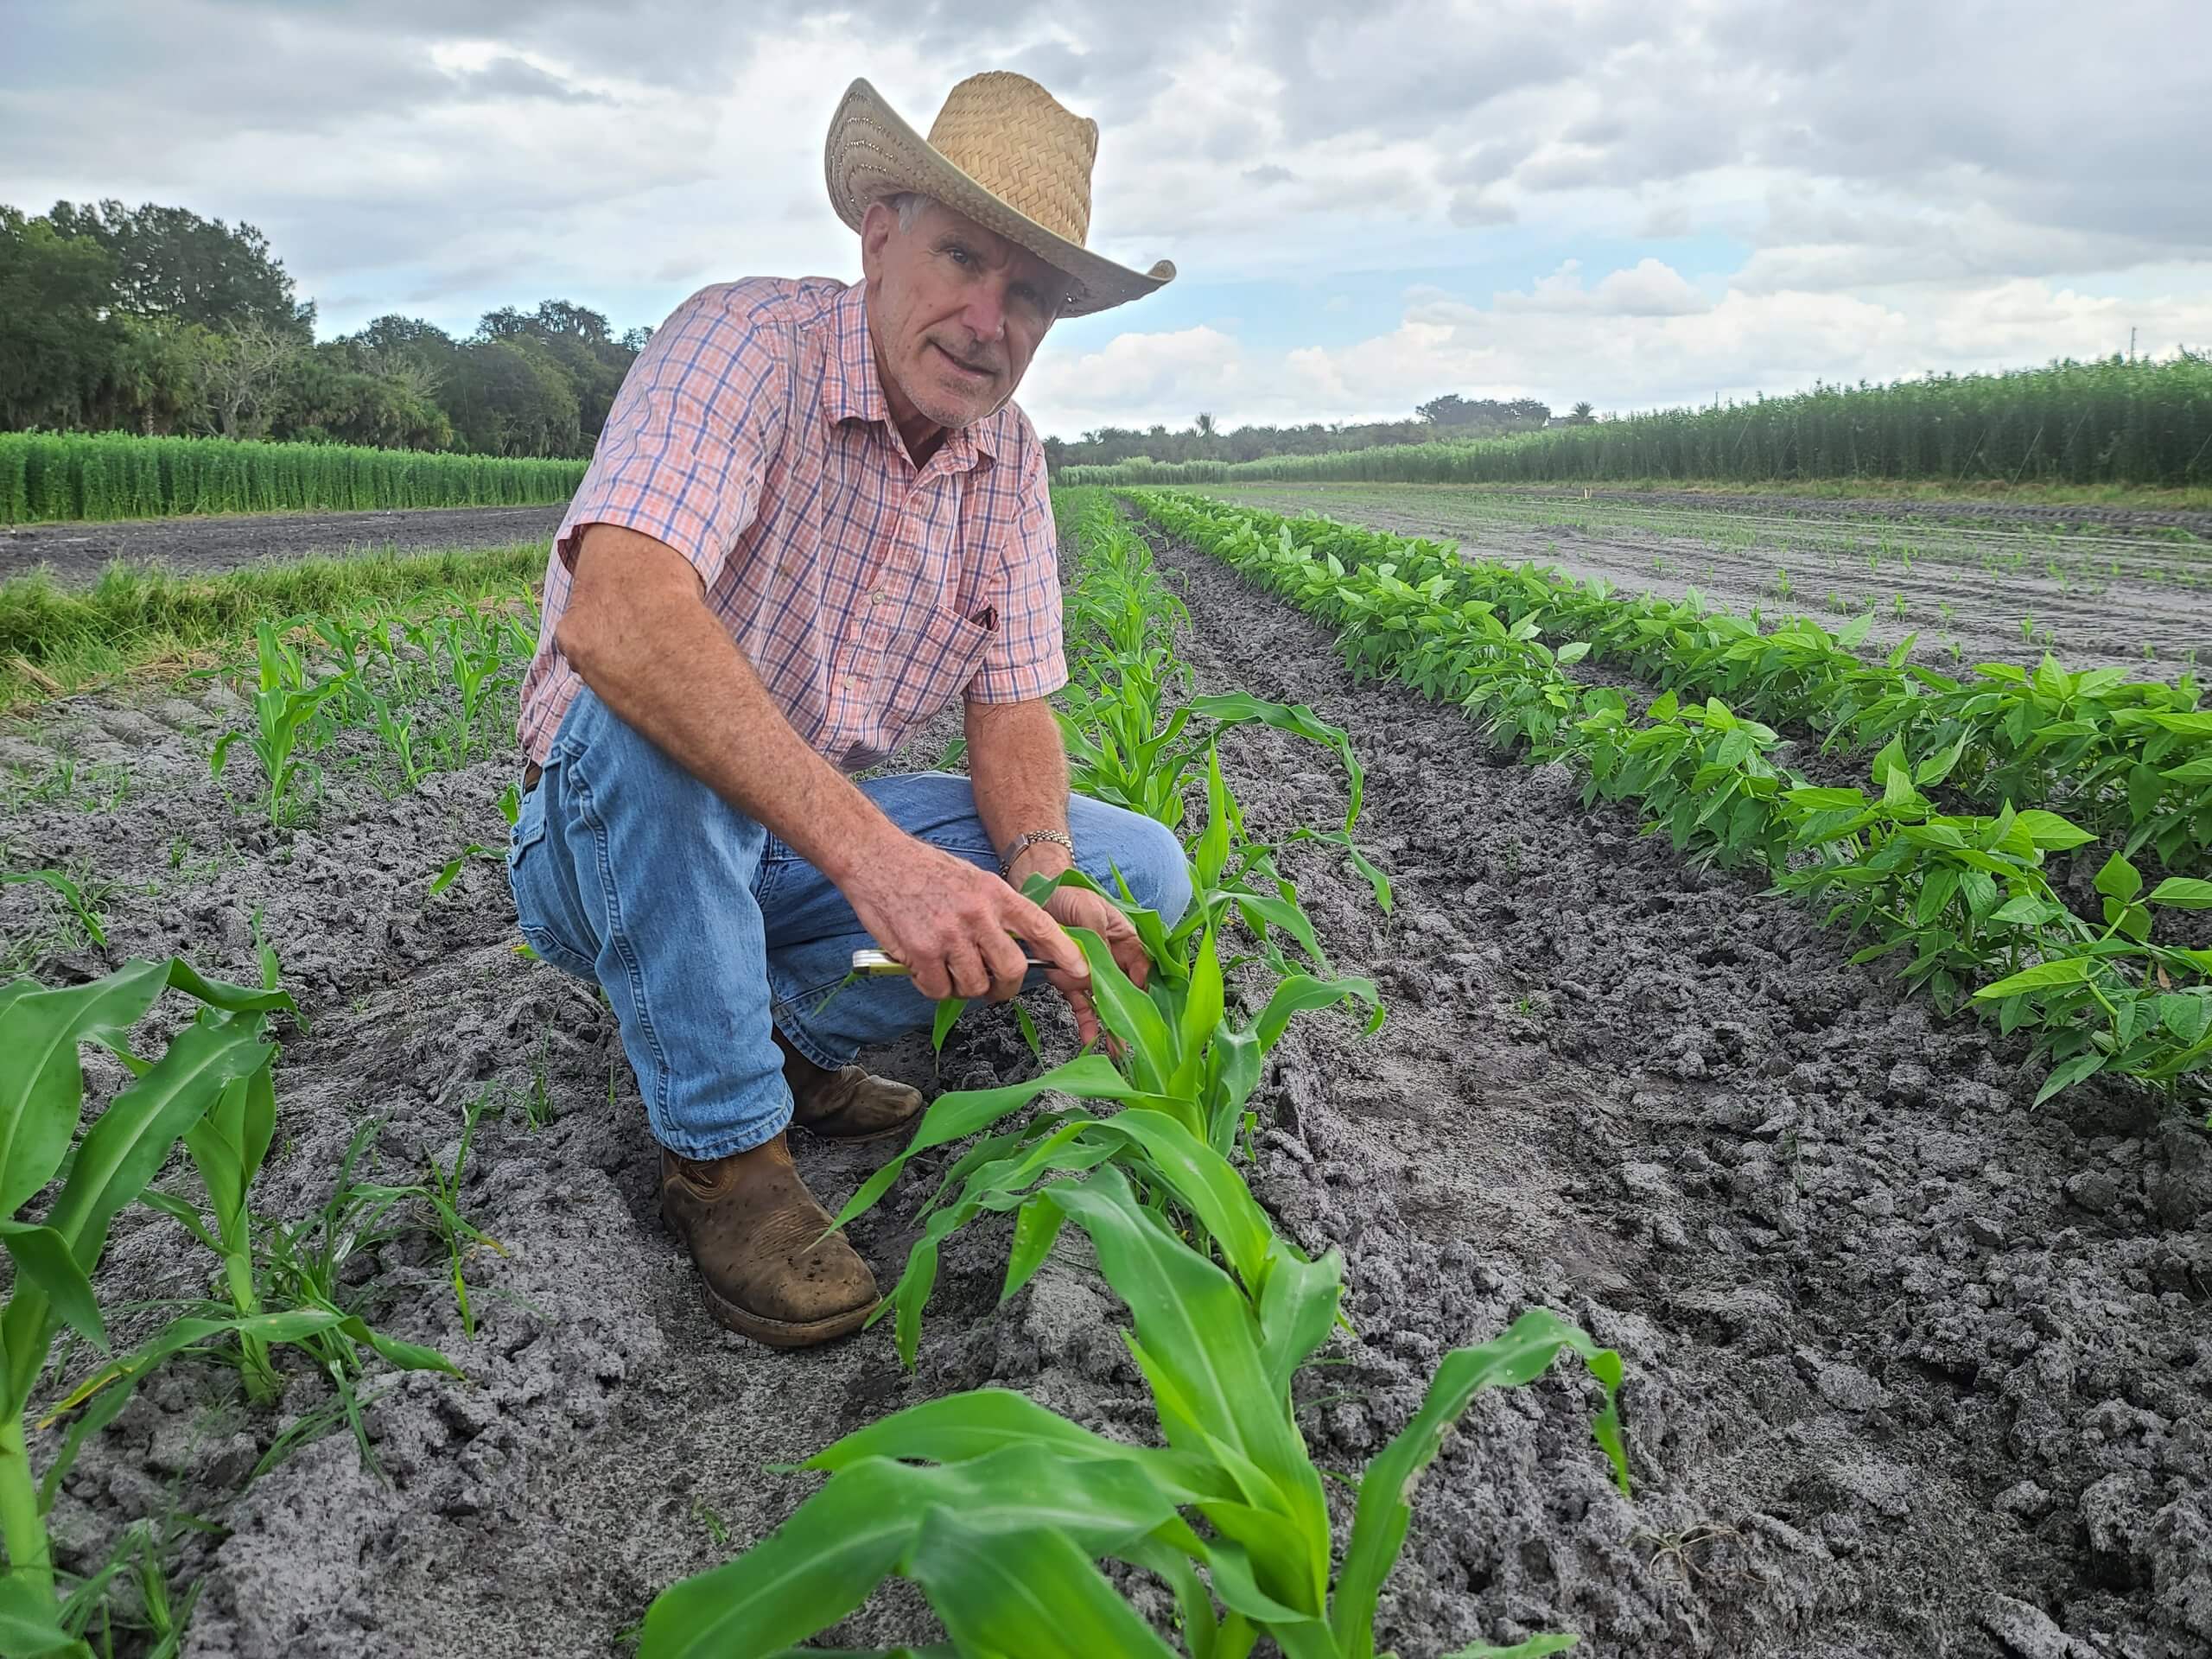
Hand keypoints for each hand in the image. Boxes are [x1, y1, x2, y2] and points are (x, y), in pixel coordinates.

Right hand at [837, 829, 1087, 1008]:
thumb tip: (1019, 948)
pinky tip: (925, 969)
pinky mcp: (921, 951)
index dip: (1065, 953)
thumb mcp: (974, 880)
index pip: (1041, 927)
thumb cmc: (925, 871)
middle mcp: (978, 914)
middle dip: (1004, 988)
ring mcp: (950, 934)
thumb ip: (998, 912)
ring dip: (963, 988)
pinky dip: (933, 987)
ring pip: (974, 986)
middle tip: (993, 989)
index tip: (1081, 972)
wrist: (877, 857)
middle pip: (1011, 970)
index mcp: (996, 894)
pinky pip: (939, 990)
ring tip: (949, 969)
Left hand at [1042, 884, 1148, 1049]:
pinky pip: (1082, 1006)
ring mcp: (1092, 973)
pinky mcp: (1071, 982)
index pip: (1141, 966)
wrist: (1038, 895)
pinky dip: (1086, 1023)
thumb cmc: (1071, 896)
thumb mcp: (1091, 912)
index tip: (1142, 1003)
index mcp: (1125, 940)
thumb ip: (1101, 941)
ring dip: (1112, 1027)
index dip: (1143, 985)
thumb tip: (1102, 969)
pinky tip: (1091, 1039)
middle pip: (1127, 991)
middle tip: (1136, 1038)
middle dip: (1132, 1015)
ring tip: (1119, 1049)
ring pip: (1107, 1004)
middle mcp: (1112, 960)